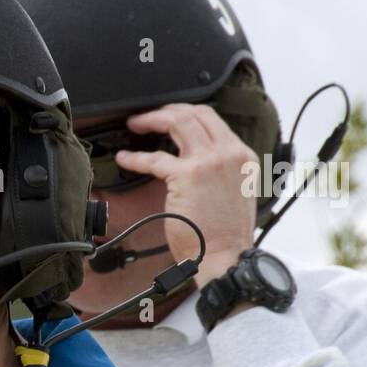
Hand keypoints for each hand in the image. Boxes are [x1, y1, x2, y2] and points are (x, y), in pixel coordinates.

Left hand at [115, 103, 256, 284]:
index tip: (169, 117)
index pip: (214, 120)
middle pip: (196, 113)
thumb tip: (198, 160)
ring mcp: (209, 161)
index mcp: (242, 156)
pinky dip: (135, 157)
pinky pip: (154, 158)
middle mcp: (229, 153)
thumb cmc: (225, 234)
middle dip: (168, 109)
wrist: (225, 256)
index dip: (187, 113)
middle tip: (148, 116)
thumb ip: (222, 170)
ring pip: (178, 122)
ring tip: (135, 124)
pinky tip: (124, 158)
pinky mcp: (187, 176)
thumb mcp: (237, 191)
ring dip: (151, 119)